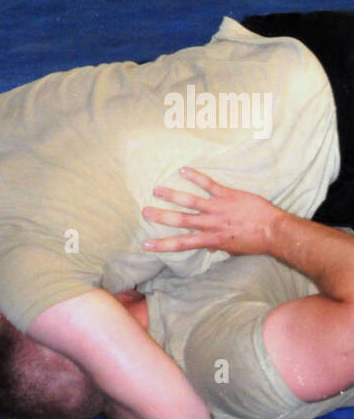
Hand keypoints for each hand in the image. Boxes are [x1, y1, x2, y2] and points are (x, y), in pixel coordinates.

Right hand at [142, 167, 280, 255]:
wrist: (274, 231)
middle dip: (161, 216)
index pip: (182, 243)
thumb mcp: (234, 249)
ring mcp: (217, 209)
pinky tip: (183, 169)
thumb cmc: (255, 242)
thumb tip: (207, 248)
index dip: (162, 244)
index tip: (146, 244)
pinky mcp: (226, 195)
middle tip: (144, 211)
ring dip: (172, 195)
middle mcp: (210, 225)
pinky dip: (195, 176)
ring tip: (156, 190)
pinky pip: (208, 184)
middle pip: (180, 221)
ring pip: (190, 201)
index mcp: (211, 240)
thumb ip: (218, 246)